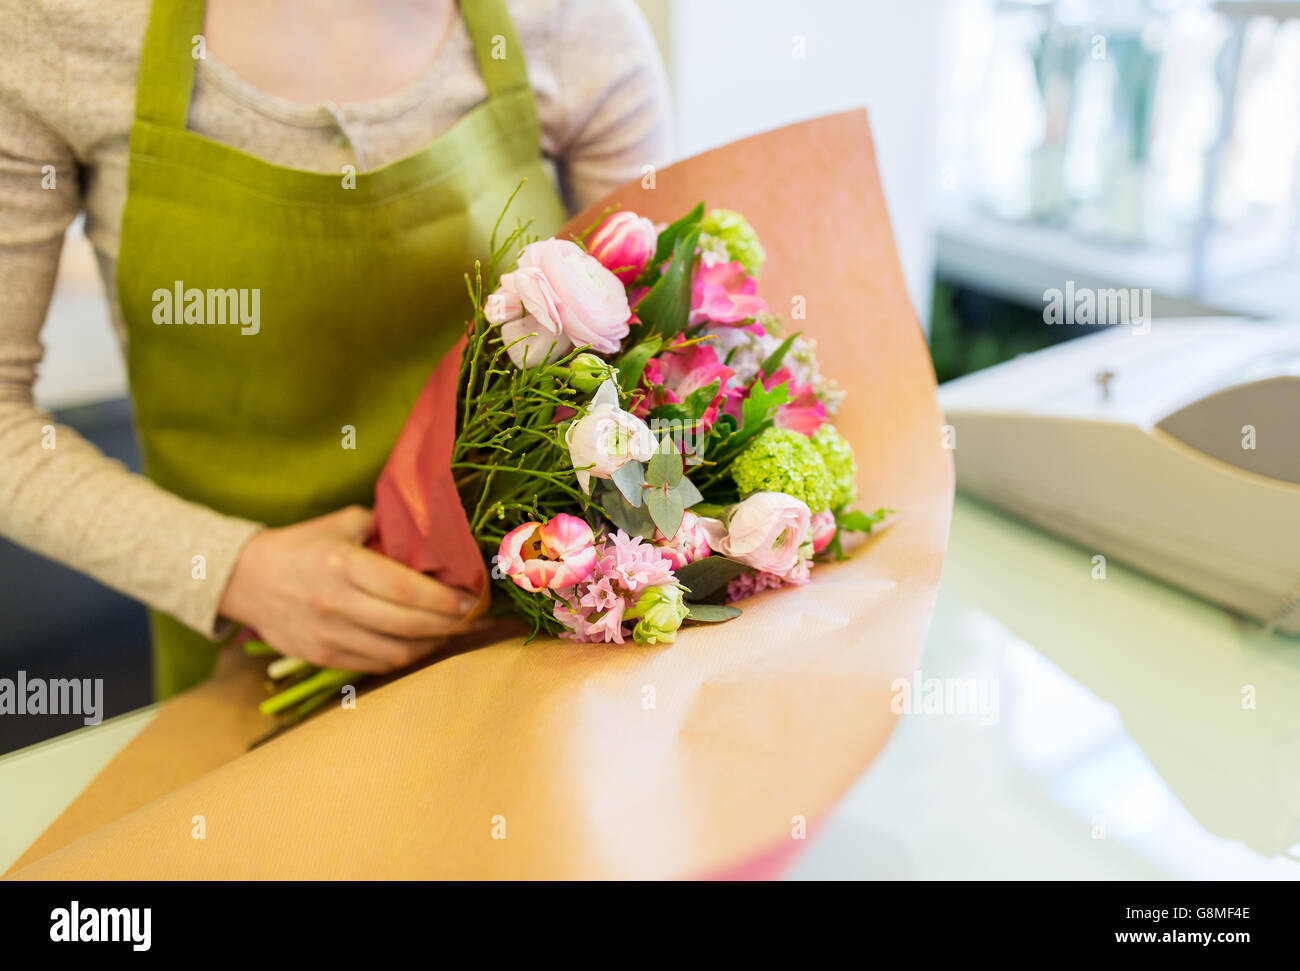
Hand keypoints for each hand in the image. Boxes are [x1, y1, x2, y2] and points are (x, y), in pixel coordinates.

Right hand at [219, 505, 477, 672]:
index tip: (471, 598)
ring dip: (432, 644)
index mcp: (344, 565)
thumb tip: (430, 538)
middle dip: (450, 624)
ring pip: (397, 652)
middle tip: (474, 617)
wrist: (243, 579)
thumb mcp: (342, 523)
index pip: (406, 588)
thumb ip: (384, 528)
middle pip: (409, 624)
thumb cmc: (300, 546)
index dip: (444, 598)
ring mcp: (329, 635)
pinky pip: (376, 664)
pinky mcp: (323, 657)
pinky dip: (405, 656)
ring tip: (452, 631)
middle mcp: (337, 604)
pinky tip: (420, 643)